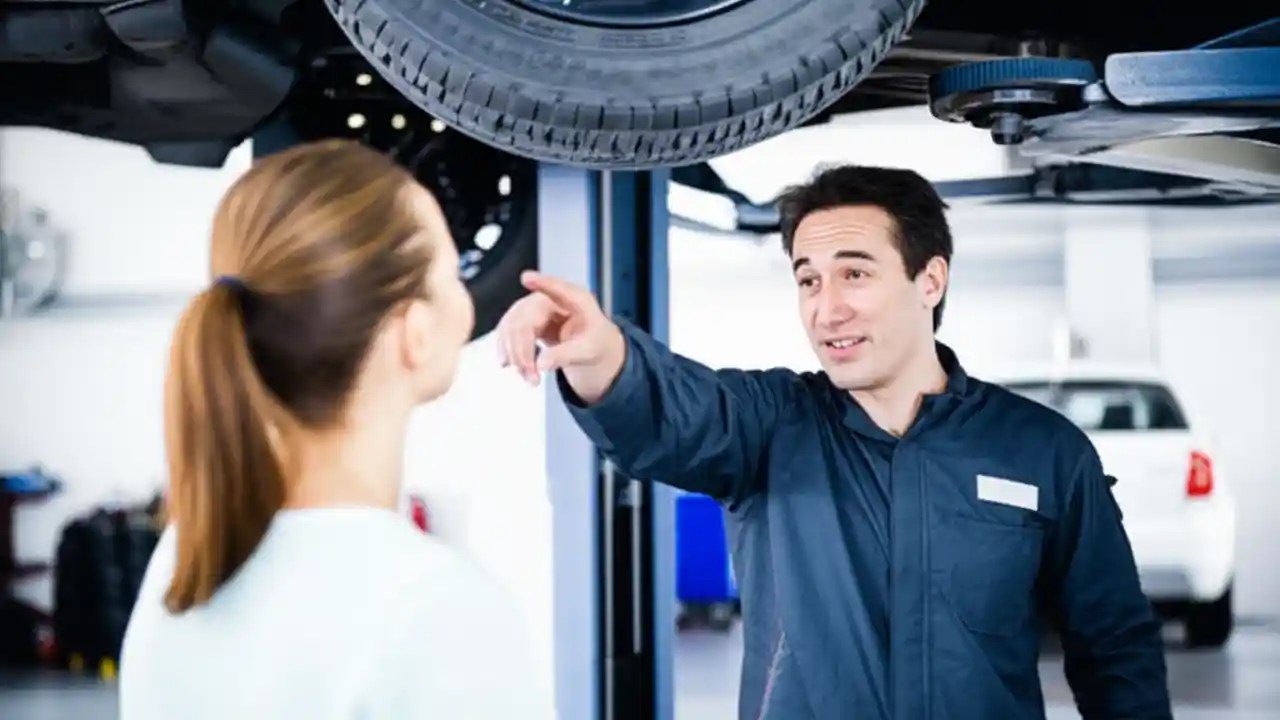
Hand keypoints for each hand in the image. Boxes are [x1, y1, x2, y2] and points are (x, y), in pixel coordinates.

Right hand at [496, 271, 624, 389]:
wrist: (592, 346)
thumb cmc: (595, 341)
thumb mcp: (588, 351)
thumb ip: (567, 354)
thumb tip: (541, 364)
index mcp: (575, 298)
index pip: (556, 287)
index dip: (540, 282)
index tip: (527, 278)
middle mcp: (551, 299)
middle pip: (524, 317)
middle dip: (522, 350)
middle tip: (530, 374)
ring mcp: (535, 308)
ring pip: (511, 326)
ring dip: (514, 354)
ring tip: (528, 376)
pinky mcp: (525, 320)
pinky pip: (508, 333)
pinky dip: (509, 351)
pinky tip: (513, 365)